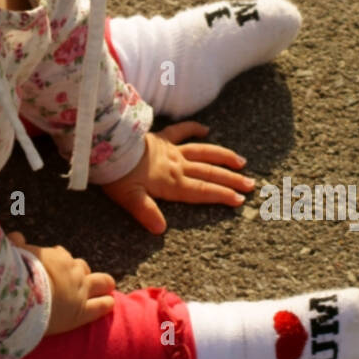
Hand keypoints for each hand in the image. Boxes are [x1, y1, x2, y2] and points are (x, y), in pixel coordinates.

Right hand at [7, 232, 115, 335]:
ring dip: (103, 283)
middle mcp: (72, 271)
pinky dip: (106, 303)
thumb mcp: (14, 254)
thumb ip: (16, 244)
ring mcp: (80, 291)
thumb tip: (16, 235)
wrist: (24, 300)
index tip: (54, 264)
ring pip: (101, 282)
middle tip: (76, 278)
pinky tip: (109, 302)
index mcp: (56, 257)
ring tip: (106, 286)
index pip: (61, 254)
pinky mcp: (83, 312)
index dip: (59, 260)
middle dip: (81, 271)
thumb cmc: (16, 276)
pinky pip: (101, 306)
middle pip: (82, 266)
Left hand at [99, 121, 254, 234]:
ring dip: (223, 156)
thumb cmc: (116, 174)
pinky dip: (194, 128)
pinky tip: (206, 129)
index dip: (221, 195)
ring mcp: (170, 149)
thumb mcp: (129, 198)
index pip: (202, 190)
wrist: (107, 144)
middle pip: (209, 173)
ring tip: (241, 161)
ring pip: (203, 152)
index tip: (240, 199)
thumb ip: (146, 213)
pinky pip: (181, 130)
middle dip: (231, 180)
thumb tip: (160, 230)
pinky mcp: (160, 137)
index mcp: (172, 183)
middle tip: (251, 184)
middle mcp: (176, 166)